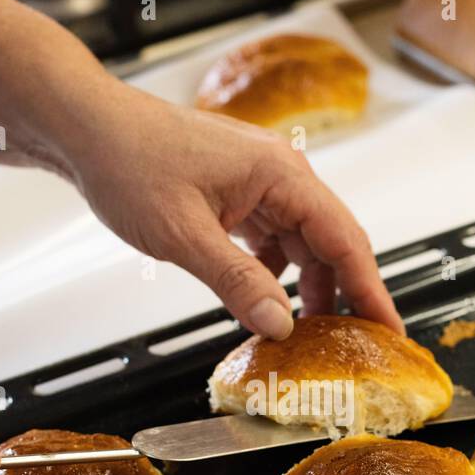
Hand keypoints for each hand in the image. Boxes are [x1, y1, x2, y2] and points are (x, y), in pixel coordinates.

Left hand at [63, 81, 402, 339]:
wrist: (85, 128)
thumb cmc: (128, 160)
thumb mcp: (183, 234)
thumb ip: (235, 282)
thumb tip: (279, 324)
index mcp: (280, 173)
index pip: (345, 239)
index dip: (371, 290)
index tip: (388, 329)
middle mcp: (279, 173)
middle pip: (331, 243)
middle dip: (346, 295)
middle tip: (360, 346)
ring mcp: (259, 182)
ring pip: (302, 244)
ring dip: (307, 288)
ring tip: (312, 336)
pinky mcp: (237, 193)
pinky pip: (273, 238)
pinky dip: (275, 273)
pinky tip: (265, 302)